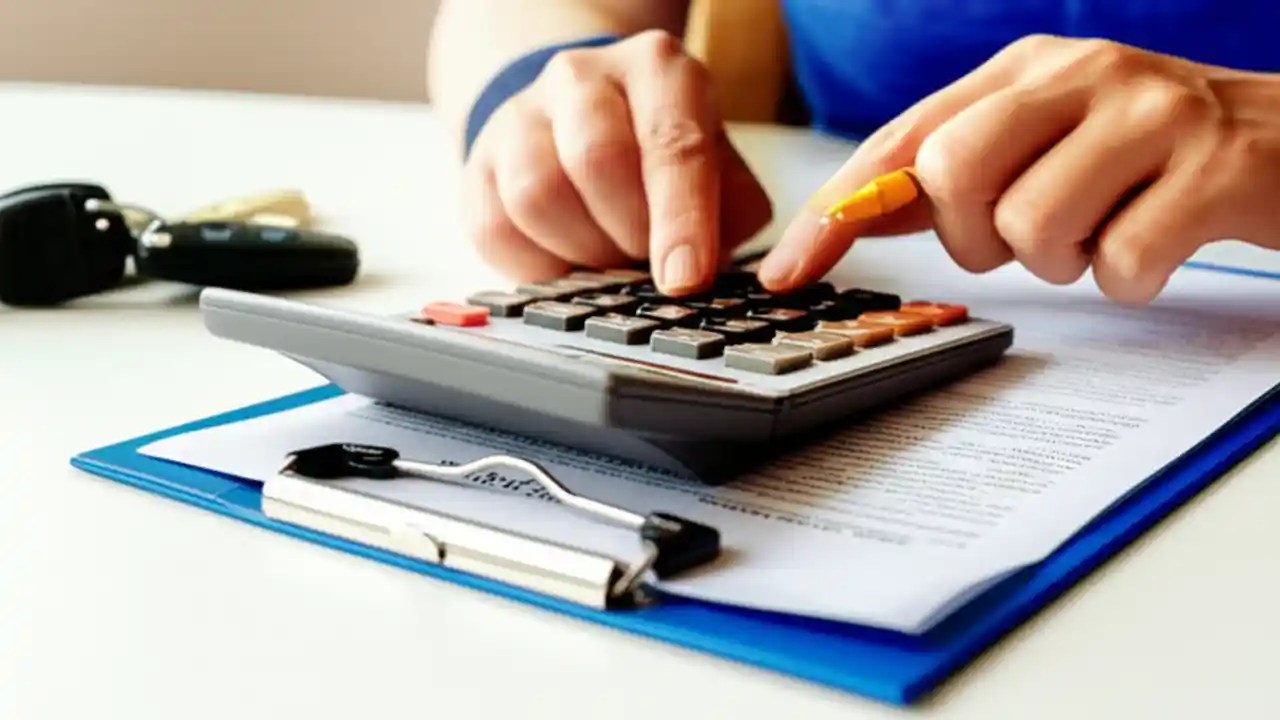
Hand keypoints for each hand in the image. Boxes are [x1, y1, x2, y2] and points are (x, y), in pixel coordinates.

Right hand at [462, 30, 772, 294]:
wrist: (578, 116)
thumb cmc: (662, 151)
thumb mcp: (717, 166)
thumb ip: (730, 209)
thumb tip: (712, 264)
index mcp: (657, 69)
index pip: (671, 144)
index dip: (680, 219)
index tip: (685, 277)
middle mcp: (582, 76)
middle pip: (596, 161)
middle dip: (630, 234)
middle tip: (649, 263)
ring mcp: (520, 115)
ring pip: (536, 195)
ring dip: (583, 252)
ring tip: (611, 259)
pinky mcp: (477, 163)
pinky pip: (494, 229)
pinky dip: (537, 266)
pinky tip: (569, 262)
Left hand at [759, 34, 1279, 303]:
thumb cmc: (1150, 153)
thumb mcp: (1045, 142)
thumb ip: (952, 174)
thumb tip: (852, 213)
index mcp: (1024, 69)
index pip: (901, 141)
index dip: (837, 211)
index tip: (788, 270)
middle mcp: (1081, 73)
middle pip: (952, 174)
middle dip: (974, 238)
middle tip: (1027, 237)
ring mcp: (1151, 113)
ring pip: (1032, 226)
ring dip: (1061, 260)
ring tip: (1106, 228)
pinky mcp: (1214, 167)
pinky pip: (1120, 262)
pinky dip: (1127, 278)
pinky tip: (1156, 243)